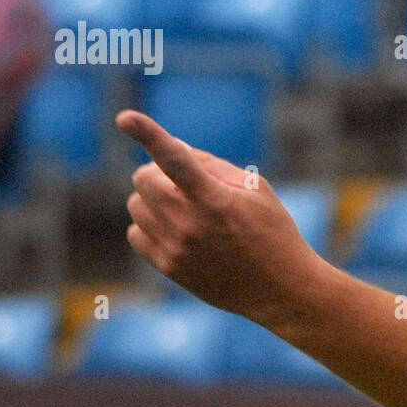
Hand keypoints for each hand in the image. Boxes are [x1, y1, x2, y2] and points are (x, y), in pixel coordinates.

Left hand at [116, 109, 322, 326]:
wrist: (281, 289)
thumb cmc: (273, 231)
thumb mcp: (256, 189)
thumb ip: (213, 165)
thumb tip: (171, 149)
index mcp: (215, 199)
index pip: (175, 159)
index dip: (148, 134)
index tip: (125, 118)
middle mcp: (190, 224)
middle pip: (143, 178)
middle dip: (159, 173)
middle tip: (185, 183)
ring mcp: (176, 248)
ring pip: (136, 205)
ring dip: (154, 199)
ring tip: (186, 210)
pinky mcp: (168, 268)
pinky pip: (136, 233)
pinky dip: (149, 225)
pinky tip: (177, 231)